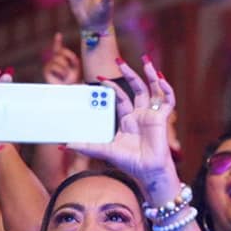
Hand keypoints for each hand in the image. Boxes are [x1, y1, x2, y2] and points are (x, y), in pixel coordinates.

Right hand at [42, 33, 80, 84]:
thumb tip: (71, 54)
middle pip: (61, 52)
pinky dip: (61, 71)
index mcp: (62, 59)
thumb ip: (72, 58)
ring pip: (58, 59)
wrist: (69, 89)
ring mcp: (50, 65)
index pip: (59, 49)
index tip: (58, 34)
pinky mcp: (46, 70)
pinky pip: (54, 66)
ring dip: (66, 68)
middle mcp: (54, 60)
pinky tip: (61, 77)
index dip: (58, 41)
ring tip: (66, 75)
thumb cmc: (72, 79)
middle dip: (69, 59)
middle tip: (71, 69)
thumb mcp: (75, 66)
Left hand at [68, 57, 174, 181]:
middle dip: (129, 73)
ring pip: (152, 90)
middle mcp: (140, 114)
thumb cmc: (130, 162)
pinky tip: (161, 80)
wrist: (147, 171)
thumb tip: (63, 146)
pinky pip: (167, 101)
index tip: (99, 79)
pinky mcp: (162, 119)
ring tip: (146, 61)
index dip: (111, 87)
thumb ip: (85, 146)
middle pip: (137, 88)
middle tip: (120, 59)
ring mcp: (152, 115)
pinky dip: (166, 90)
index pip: (120, 97)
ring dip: (150, 76)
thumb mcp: (103, 150)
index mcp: (127, 120)